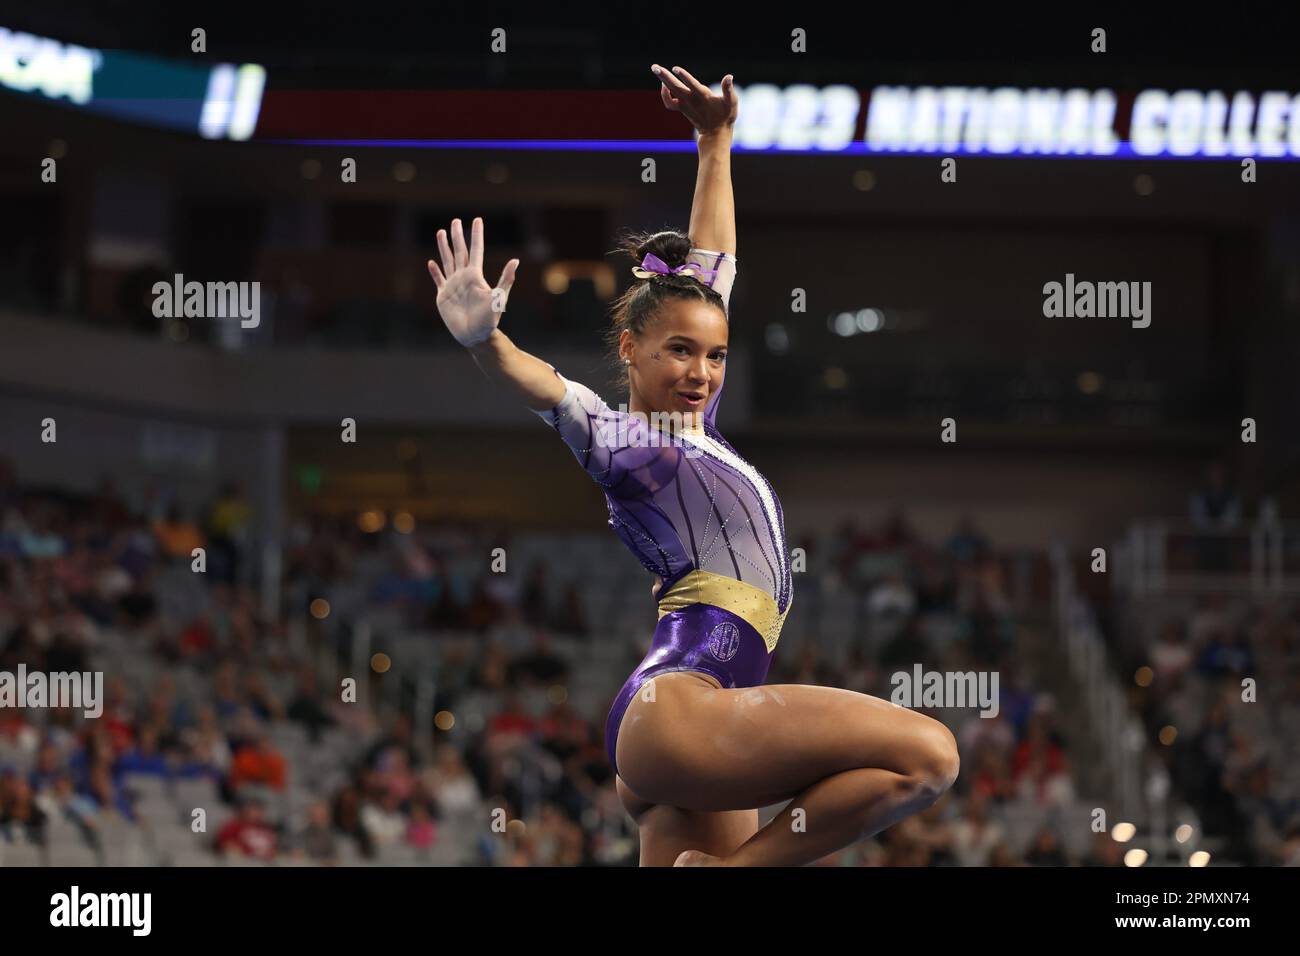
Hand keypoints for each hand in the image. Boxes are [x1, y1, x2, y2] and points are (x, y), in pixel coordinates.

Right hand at [426, 217, 519, 346]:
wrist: (475, 336)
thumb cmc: (489, 320)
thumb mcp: (499, 298)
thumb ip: (506, 279)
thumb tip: (516, 261)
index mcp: (476, 276)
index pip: (476, 250)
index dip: (476, 235)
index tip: (477, 220)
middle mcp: (464, 277)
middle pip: (459, 252)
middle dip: (457, 236)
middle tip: (455, 221)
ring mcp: (453, 286)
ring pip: (447, 261)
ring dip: (443, 247)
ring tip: (441, 232)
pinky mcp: (443, 296)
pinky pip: (438, 280)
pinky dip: (434, 272)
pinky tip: (431, 262)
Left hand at [652, 64, 736, 133]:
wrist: (715, 133)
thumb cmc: (725, 116)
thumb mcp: (731, 103)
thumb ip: (729, 90)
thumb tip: (729, 76)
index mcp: (704, 97)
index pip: (692, 85)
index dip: (684, 77)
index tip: (675, 69)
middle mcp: (691, 100)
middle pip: (675, 87)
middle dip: (665, 77)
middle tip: (654, 67)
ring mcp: (685, 104)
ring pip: (670, 92)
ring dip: (662, 80)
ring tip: (656, 69)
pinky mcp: (682, 108)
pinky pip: (669, 102)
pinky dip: (665, 94)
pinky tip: (664, 84)